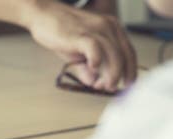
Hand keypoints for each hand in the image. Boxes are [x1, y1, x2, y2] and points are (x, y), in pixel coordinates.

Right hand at [22, 0, 136, 91]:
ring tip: (102, 86)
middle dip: (122, 76)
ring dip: (112, 74)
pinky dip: (97, 62)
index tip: (124, 85)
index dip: (130, 71)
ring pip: (114, 55)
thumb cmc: (61, 32)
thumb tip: (93, 82)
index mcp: (112, 28)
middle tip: (110, 88)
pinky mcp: (81, 34)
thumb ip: (87, 68)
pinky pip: (96, 49)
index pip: (129, 52)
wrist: (42, 14)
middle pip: (125, 55)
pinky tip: (91, 68)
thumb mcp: (78, 52)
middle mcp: (109, 27)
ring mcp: (96, 29)